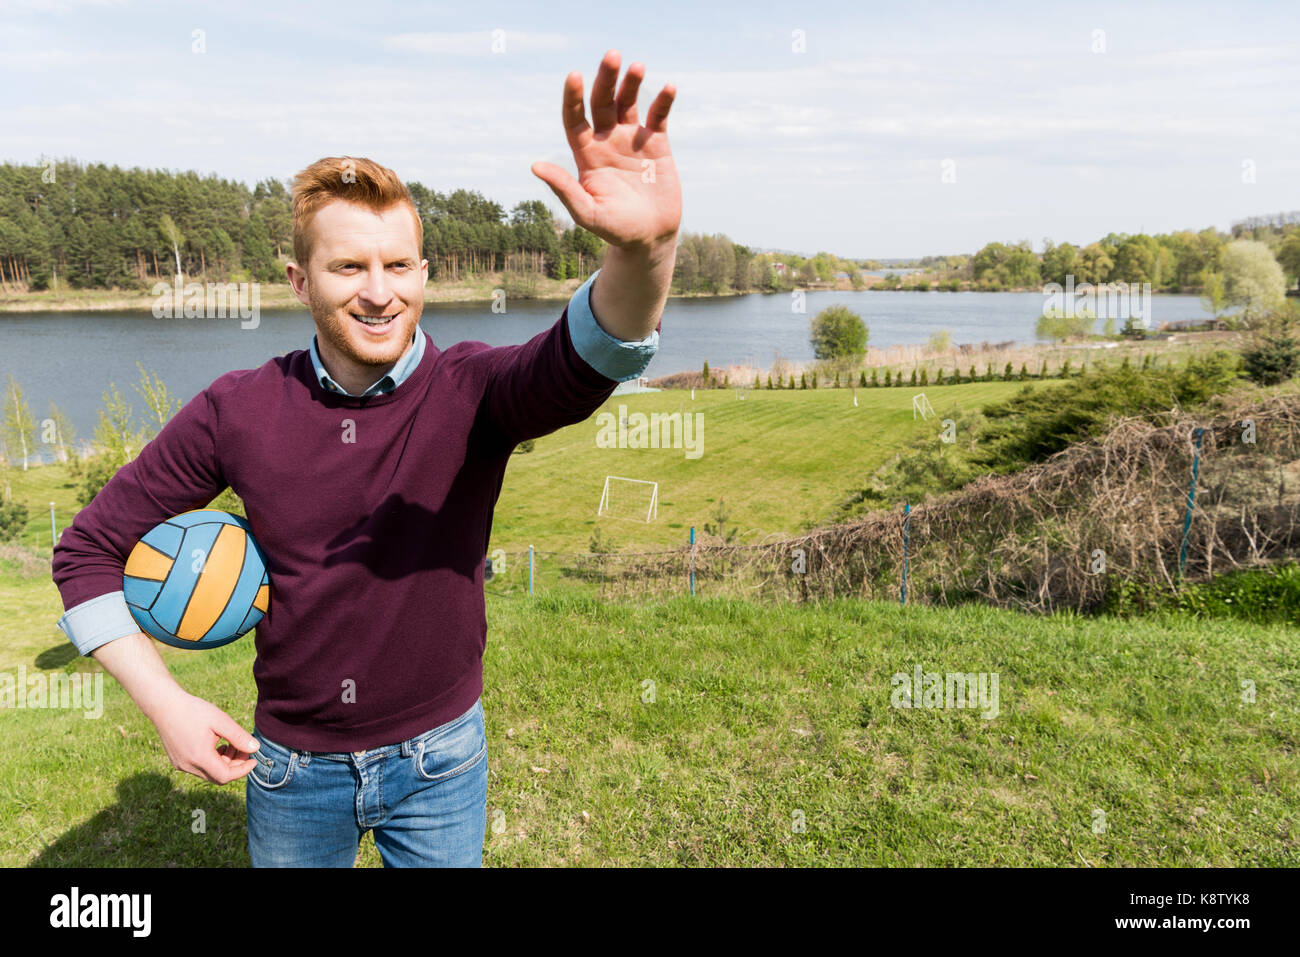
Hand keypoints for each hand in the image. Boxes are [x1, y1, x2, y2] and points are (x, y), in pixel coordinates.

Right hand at [148, 686, 260, 784]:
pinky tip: (217, 745)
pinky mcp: (177, 760)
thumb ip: (238, 737)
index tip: (254, 760)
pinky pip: (199, 768)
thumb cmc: (193, 710)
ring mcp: (180, 764)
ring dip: (223, 763)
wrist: (164, 705)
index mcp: (199, 758)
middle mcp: (188, 766)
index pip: (225, 776)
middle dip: (235, 766)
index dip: (242, 770)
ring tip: (230, 744)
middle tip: (244, 749)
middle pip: (218, 776)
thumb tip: (255, 749)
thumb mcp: (220, 721)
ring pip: (208, 773)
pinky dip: (212, 761)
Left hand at [531, 50, 680, 250]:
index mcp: (586, 154)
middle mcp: (606, 141)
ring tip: (636, 67)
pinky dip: (663, 100)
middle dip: (605, 79)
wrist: (650, 237)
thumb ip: (565, 189)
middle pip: (602, 102)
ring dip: (631, 83)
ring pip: (628, 102)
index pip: (575, 118)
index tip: (574, 76)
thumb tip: (536, 166)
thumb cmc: (615, 229)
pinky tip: (669, 87)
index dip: (573, 98)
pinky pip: (658, 115)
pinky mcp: (657, 143)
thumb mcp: (588, 213)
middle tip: (611, 56)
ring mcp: (632, 139)